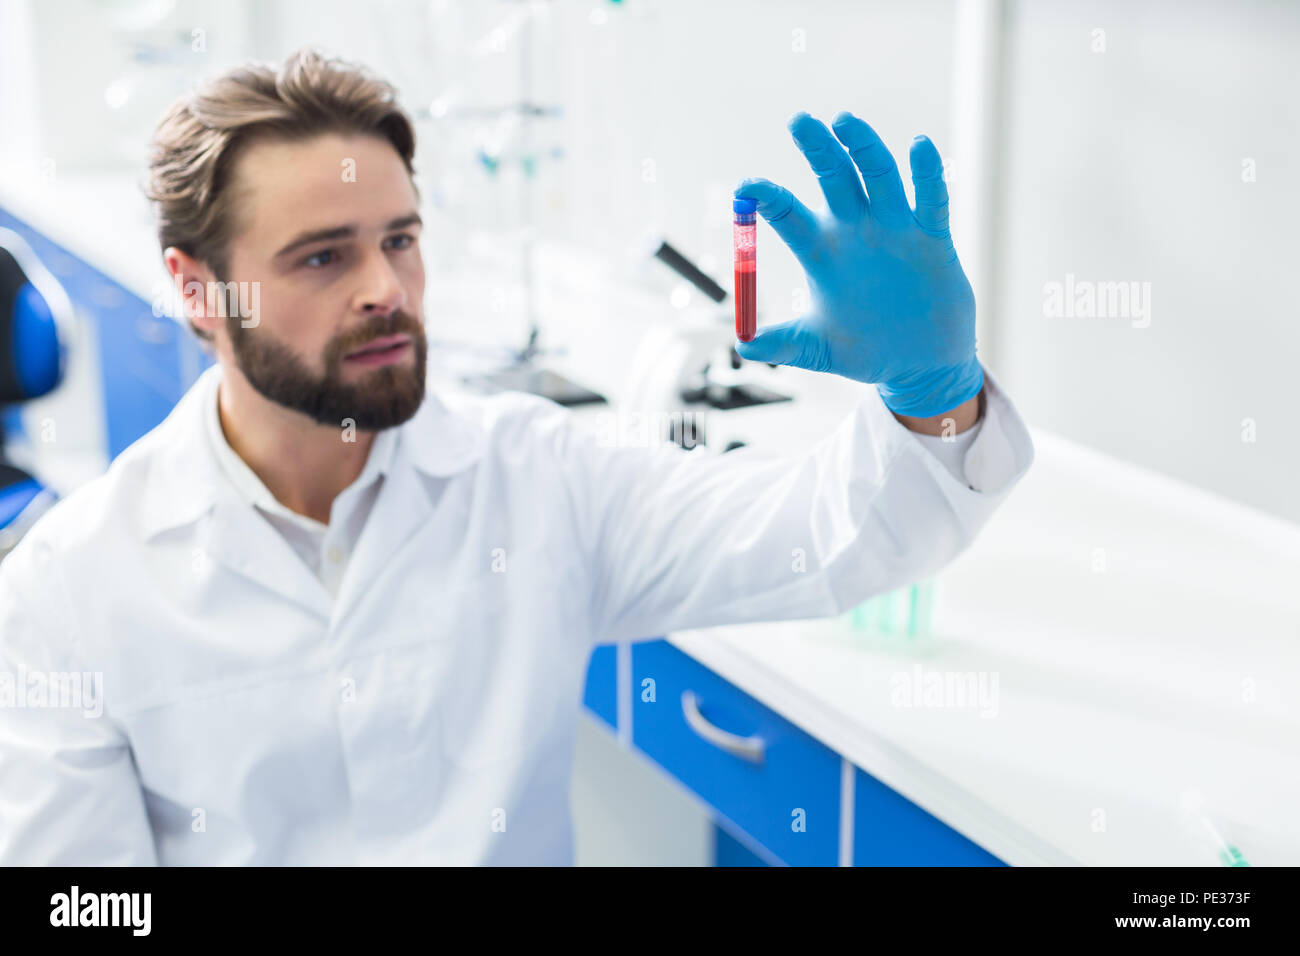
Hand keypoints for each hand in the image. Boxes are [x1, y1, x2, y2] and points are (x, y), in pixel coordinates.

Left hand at [734, 111, 982, 417]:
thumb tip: (743, 346)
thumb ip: (783, 344)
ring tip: (845, 123)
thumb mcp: (817, 350)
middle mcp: (856, 230)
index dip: (766, 197)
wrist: (919, 365)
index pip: (787, 212)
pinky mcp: (933, 238)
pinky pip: (931, 199)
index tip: (744, 188)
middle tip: (798, 122)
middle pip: (834, 176)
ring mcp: (895, 228)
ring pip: (879, 175)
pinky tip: (919, 147)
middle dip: (817, 148)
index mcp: (821, 250)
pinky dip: (927, 174)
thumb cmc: (866, 352)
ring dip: (864, 146)